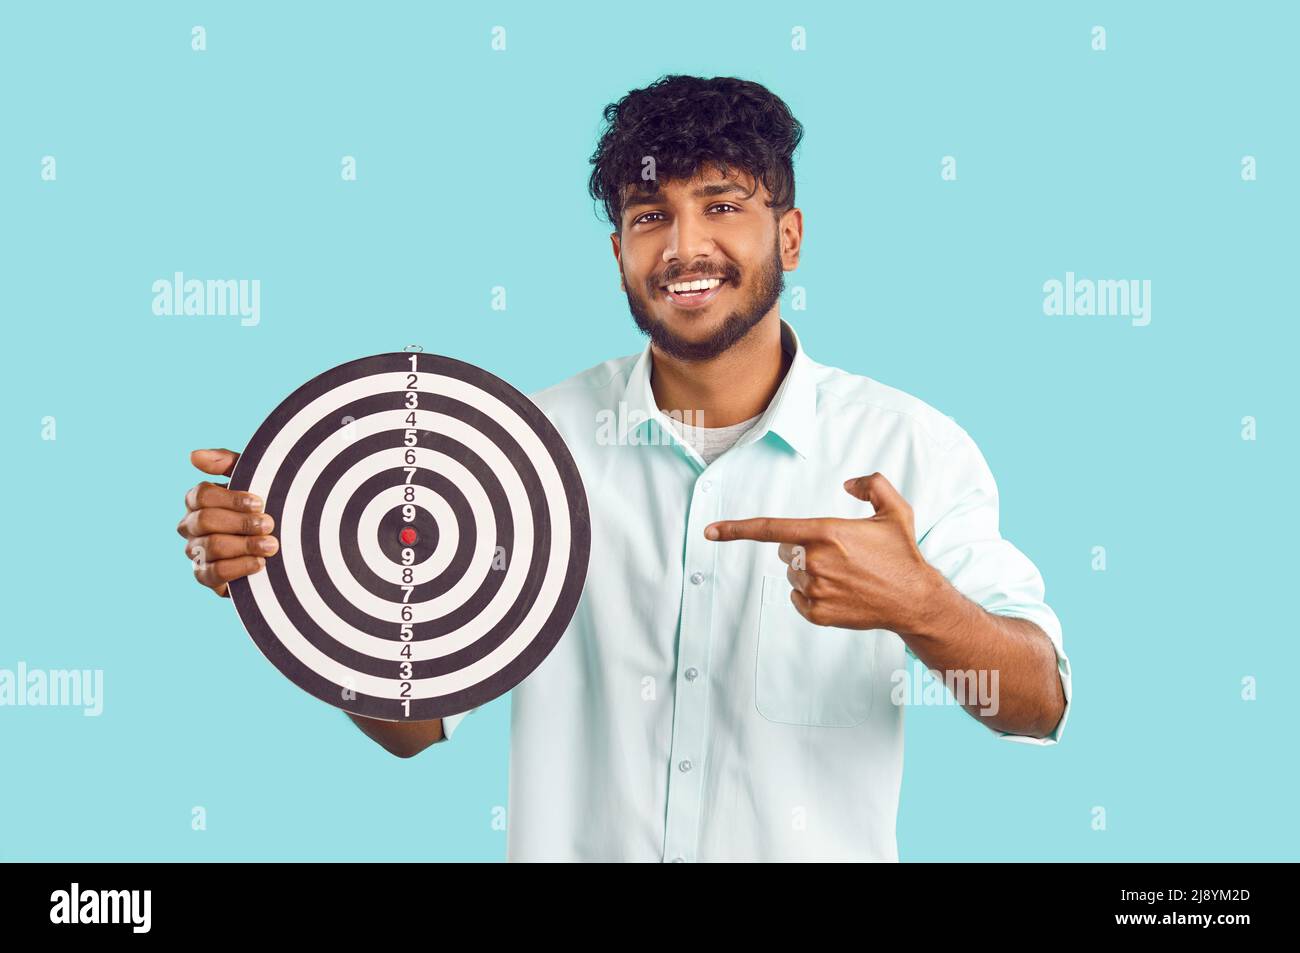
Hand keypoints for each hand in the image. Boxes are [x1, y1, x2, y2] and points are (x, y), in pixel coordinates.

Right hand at [177, 448, 277, 597]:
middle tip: (269, 525)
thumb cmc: (264, 506)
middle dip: (241, 523)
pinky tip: (260, 564)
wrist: (285, 545)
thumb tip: (194, 456)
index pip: (200, 495)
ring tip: (272, 545)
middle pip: (205, 521)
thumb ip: (227, 463)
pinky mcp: (206, 577)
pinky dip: (239, 567)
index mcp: (198, 501)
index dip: (231, 499)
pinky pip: (213, 573)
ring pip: (211, 547)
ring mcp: (196, 553)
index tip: (260, 503)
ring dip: (245, 545)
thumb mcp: (254, 478)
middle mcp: (191, 527)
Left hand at [703, 472, 943, 632]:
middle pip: (785, 552)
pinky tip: (840, 593)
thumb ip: (871, 485)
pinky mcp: (817, 613)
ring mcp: (815, 590)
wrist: (914, 600)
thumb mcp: (895, 510)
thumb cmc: (902, 554)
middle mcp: (815, 561)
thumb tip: (847, 484)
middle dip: (803, 550)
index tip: (710, 531)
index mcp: (826, 533)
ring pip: (792, 575)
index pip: (770, 529)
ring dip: (810, 573)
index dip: (736, 529)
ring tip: (845, 576)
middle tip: (840, 556)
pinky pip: (798, 598)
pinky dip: (812, 595)